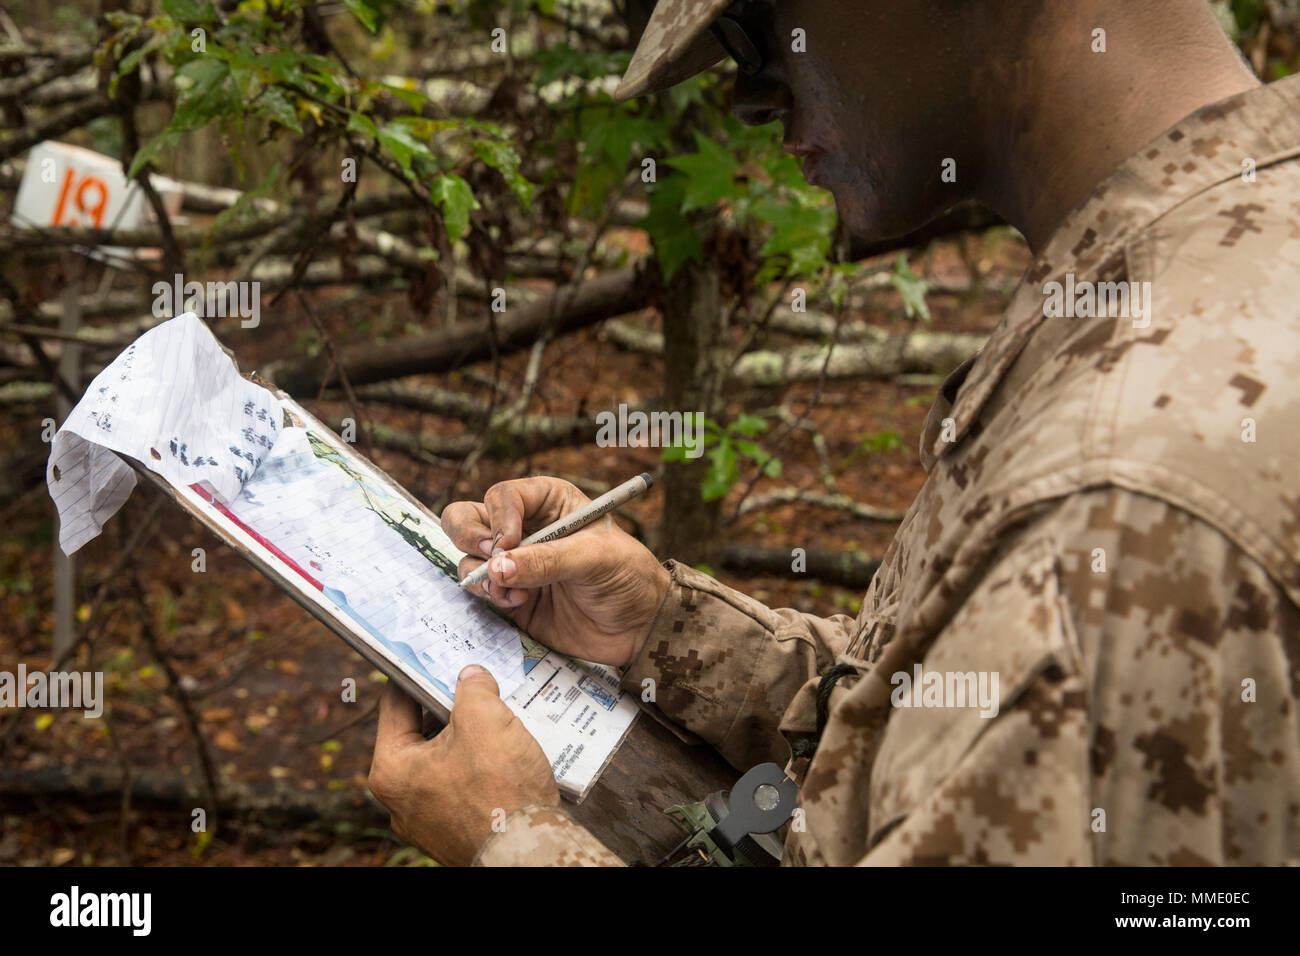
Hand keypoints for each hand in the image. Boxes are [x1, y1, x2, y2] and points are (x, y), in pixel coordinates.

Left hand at [368, 666, 558, 865]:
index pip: (395, 703)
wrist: (529, 851)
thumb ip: (472, 688)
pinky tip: (505, 754)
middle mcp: (400, 800)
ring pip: (444, 760)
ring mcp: (427, 819)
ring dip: (468, 738)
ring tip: (497, 718)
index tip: (433, 654)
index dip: (417, 672)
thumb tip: (470, 676)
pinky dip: (480, 767)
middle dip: (450, 708)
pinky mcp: (454, 830)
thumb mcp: (486, 719)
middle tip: (474, 685)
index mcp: (391, 770)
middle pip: (421, 733)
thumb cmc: (500, 791)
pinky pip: (462, 785)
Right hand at [441, 476, 670, 667]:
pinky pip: (479, 588)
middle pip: (468, 517)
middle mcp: (524, 526)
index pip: (503, 496)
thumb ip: (546, 561)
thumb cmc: (628, 577)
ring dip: (481, 573)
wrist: (638, 627)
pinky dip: (489, 595)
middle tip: (490, 557)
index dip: (499, 517)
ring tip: (513, 590)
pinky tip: (518, 603)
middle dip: (469, 536)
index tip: (508, 543)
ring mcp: (514, 561)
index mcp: (548, 502)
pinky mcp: (509, 594)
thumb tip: (497, 566)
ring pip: (468, 555)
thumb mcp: (595, 559)